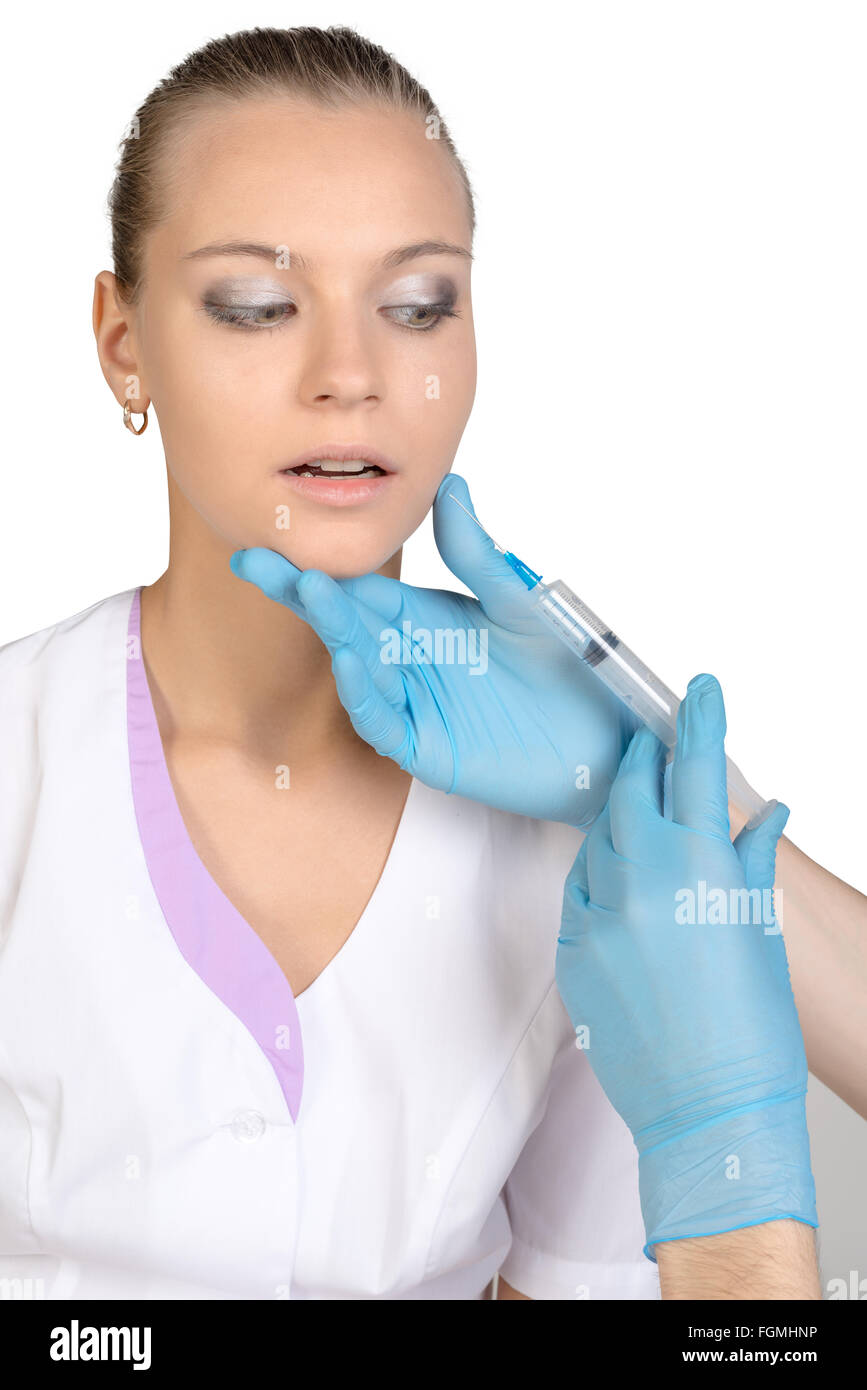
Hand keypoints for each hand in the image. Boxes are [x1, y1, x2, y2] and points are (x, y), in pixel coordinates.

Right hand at [229, 473, 638, 827]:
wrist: (606, 738)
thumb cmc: (566, 673)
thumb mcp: (519, 604)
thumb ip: (477, 555)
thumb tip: (449, 484)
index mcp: (423, 621)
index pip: (357, 589)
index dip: (314, 567)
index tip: (268, 540)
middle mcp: (408, 661)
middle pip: (343, 624)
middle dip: (301, 592)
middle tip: (255, 560)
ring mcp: (414, 705)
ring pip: (358, 667)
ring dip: (333, 631)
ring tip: (312, 590)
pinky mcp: (426, 748)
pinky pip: (383, 721)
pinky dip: (365, 694)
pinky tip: (353, 660)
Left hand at [555, 673, 817, 1259]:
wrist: (710, 1111)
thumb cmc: (752, 1027)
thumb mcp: (759, 931)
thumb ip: (751, 861)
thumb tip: (767, 813)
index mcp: (701, 869)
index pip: (695, 771)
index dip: (698, 723)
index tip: (697, 690)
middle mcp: (642, 881)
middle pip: (630, 792)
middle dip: (643, 764)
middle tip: (653, 748)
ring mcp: (598, 916)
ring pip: (596, 841)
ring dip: (618, 824)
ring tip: (641, 827)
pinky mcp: (571, 951)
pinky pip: (577, 894)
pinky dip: (599, 881)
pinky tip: (621, 890)